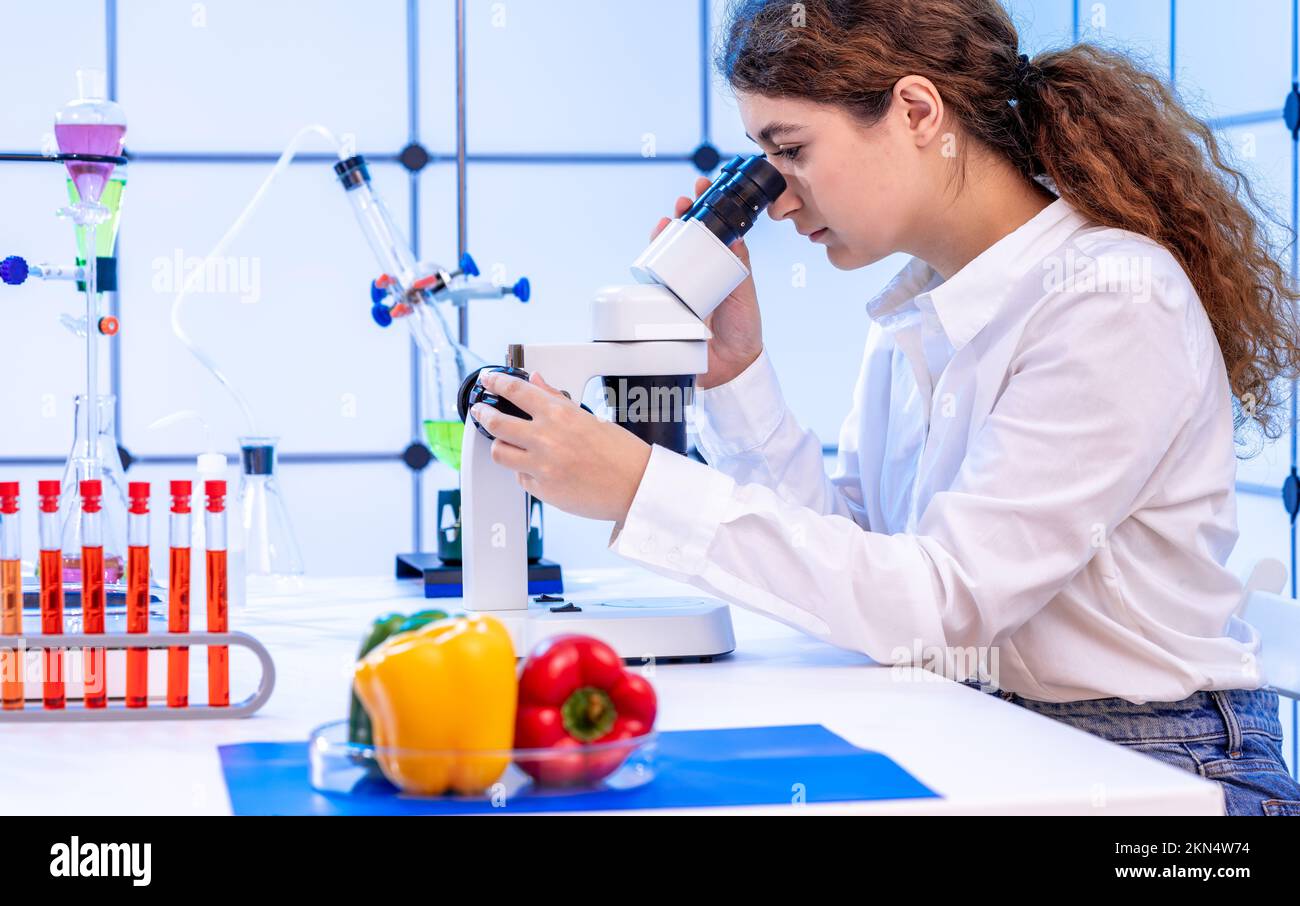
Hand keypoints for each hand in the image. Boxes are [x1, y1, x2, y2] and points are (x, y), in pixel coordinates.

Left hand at [470, 370, 652, 522]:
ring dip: (500, 446)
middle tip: (481, 412)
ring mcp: (541, 466)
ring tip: (507, 444)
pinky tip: (538, 468)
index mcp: (559, 414)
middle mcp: (546, 438)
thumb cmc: (621, 453)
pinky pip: (520, 478)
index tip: (488, 381)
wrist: (636, 487)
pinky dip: (525, 472)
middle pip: (496, 423)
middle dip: (483, 415)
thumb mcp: (589, 416)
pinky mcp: (542, 490)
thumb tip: (536, 381)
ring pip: (499, 453)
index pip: (515, 391)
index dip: (495, 383)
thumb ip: (557, 399)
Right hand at [652, 176, 763, 389]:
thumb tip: (736, 236)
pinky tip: (651, 250)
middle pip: (685, 236)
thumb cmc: (743, 329)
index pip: (710, 231)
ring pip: (666, 254)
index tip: (705, 187)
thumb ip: (739, 267)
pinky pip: (653, 281)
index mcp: (718, 267)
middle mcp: (697, 274)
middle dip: (682, 215)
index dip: (706, 208)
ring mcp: (679, 287)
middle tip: (685, 200)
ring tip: (667, 220)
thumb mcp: (744, 292)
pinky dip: (649, 264)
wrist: (731, 367)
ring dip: (664, 234)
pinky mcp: (665, 305)